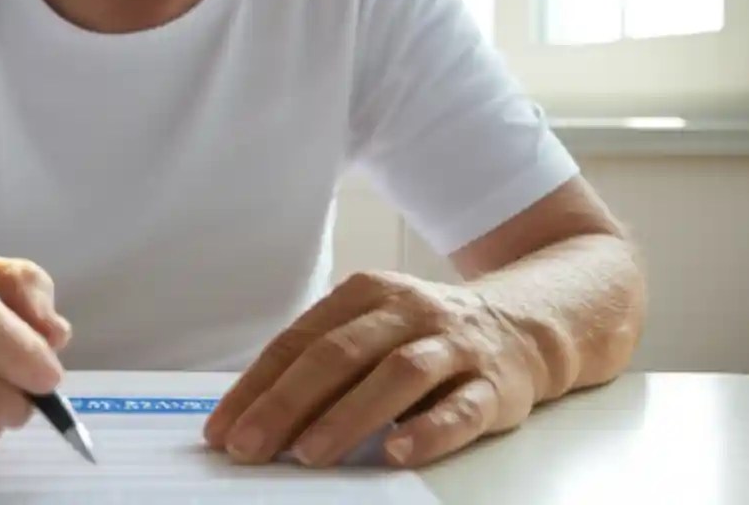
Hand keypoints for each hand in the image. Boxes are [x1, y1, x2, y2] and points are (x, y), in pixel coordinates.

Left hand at [203, 270, 541, 468]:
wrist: (527, 326)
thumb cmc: (427, 337)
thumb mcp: (373, 331)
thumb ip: (323, 362)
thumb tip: (254, 416)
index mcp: (366, 295)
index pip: (299, 341)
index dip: (257, 387)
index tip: (222, 429)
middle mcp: (407, 312)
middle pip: (338, 354)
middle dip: (287, 403)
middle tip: (249, 446)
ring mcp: (453, 345)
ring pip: (396, 375)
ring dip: (347, 416)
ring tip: (309, 454)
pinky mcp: (495, 384)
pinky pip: (461, 408)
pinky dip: (428, 430)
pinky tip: (397, 452)